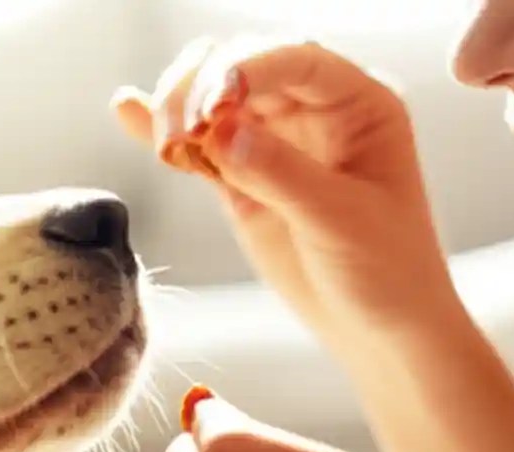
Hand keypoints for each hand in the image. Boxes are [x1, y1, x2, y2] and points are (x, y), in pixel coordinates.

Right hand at [112, 38, 460, 338]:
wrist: (378, 329)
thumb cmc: (386, 271)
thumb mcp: (339, 220)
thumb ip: (279, 172)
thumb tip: (220, 131)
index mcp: (359, 104)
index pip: (296, 60)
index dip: (250, 67)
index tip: (214, 102)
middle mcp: (313, 111)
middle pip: (241, 64)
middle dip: (203, 87)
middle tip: (183, 133)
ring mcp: (272, 142)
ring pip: (210, 96)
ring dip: (177, 107)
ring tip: (165, 144)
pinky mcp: (239, 176)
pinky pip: (196, 143)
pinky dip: (160, 127)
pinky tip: (127, 109)